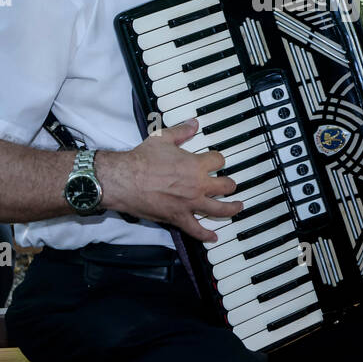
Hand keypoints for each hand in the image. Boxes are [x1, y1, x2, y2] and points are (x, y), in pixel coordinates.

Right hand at [96, 119, 241, 241]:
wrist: (125, 180)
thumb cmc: (141, 160)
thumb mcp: (162, 138)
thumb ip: (181, 131)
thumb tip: (193, 123)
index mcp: (195, 165)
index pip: (218, 161)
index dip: (218, 159)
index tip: (216, 161)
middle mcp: (197, 185)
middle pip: (225, 186)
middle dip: (230, 184)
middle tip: (231, 185)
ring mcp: (190, 204)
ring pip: (219, 209)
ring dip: (231, 208)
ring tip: (237, 207)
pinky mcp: (179, 218)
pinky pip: (196, 230)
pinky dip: (206, 235)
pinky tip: (213, 237)